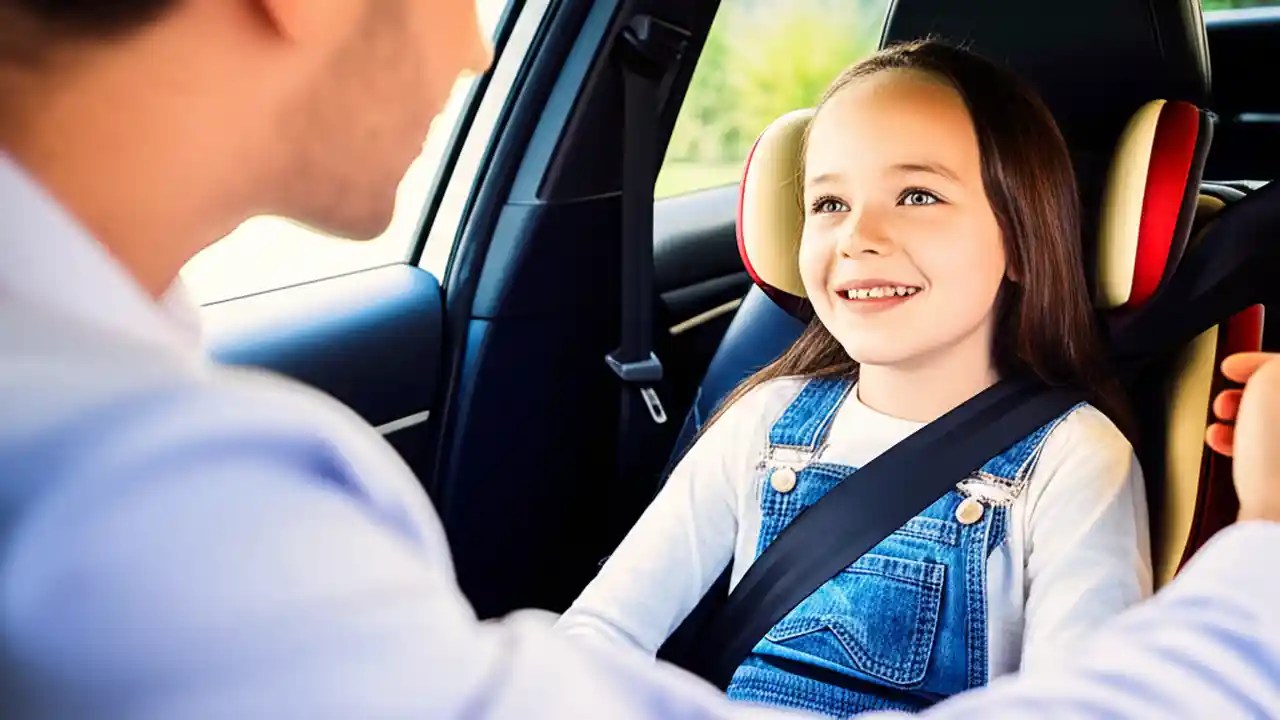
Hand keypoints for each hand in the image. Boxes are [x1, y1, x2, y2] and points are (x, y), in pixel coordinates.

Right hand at [1206, 352, 1279, 522]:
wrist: (1277, 519)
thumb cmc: (1279, 458)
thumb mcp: (1273, 381)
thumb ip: (1272, 366)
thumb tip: (1269, 370)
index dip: (1259, 362)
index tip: (1233, 366)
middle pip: (1279, 401)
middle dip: (1249, 394)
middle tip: (1227, 397)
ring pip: (1274, 428)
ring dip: (1241, 419)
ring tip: (1218, 422)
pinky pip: (1271, 454)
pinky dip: (1245, 444)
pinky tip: (1222, 443)